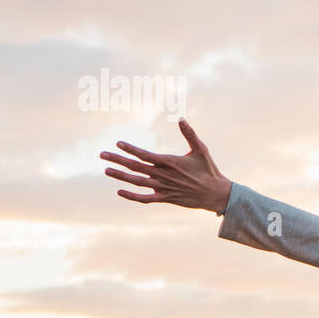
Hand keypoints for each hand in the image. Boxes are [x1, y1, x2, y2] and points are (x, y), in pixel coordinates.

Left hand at [100, 118, 231, 213]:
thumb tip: (181, 118)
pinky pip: (145, 198)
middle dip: (117, 160)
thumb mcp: (201, 149)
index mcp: (170, 162)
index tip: (118, 143)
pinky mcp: (166, 198)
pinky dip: (132, 196)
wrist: (216, 194)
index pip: (144, 154)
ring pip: (137, 182)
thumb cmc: (209, 170)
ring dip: (120, 176)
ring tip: (107, 170)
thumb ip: (189, 134)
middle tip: (102, 155)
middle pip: (135, 167)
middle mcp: (163, 175)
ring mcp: (163, 188)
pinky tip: (120, 191)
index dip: (130, 149)